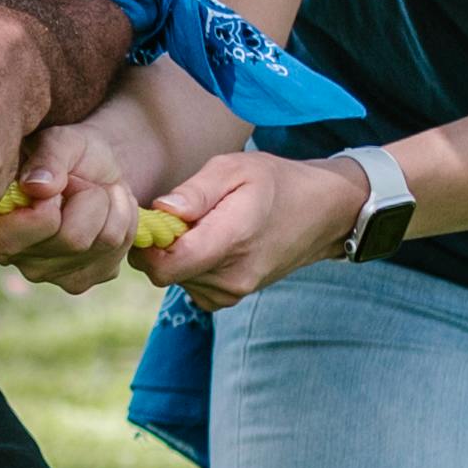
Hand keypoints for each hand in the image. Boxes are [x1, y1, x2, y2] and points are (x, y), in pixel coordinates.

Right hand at [0, 128, 155, 293]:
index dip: (57, 196)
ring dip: (111, 205)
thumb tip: (38, 187)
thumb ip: (47, 159)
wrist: (91, 167)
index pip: (40, 224)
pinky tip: (106, 211)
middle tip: (80, 181)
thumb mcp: (57, 140)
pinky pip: (120, 251)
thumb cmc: (66, 153)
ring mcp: (51, 274)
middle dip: (90, 197)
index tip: (56, 179)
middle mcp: (17, 257)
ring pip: (105, 242)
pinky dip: (124, 221)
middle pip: (75, 239)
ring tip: (96, 192)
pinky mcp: (85, 278)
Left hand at [146, 147, 375, 311]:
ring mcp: (232, 293)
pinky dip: (191, 266)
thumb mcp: (235, 169)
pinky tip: (211, 243)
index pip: (164, 266)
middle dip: (161, 245)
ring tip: (207, 225)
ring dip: (178, 254)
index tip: (152, 220)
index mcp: (230, 241)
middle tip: (184, 214)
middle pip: (163, 273)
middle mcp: (230, 277)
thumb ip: (195, 191)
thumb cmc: (275, 182)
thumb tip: (161, 211)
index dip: (146, 245)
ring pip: (175, 279)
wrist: (321, 213)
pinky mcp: (230, 298)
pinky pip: (190, 286)